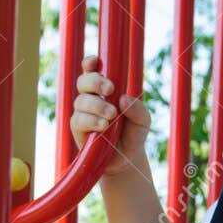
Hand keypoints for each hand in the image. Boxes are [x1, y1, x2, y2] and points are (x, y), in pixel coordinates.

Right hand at [71, 55, 150, 180]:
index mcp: (105, 91)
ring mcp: (83, 114)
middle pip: (83, 81)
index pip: (92, 71)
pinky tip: (103, 126)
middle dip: (95, 82)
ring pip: (81, 101)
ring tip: (112, 115)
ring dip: (96, 105)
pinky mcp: (78, 130)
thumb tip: (124, 98)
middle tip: (111, 89)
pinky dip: (91, 121)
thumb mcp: (143, 121)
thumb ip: (138, 109)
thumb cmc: (133, 135)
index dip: (90, 63)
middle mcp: (91, 99)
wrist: (127, 160)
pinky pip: (79, 120)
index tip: (96, 62)